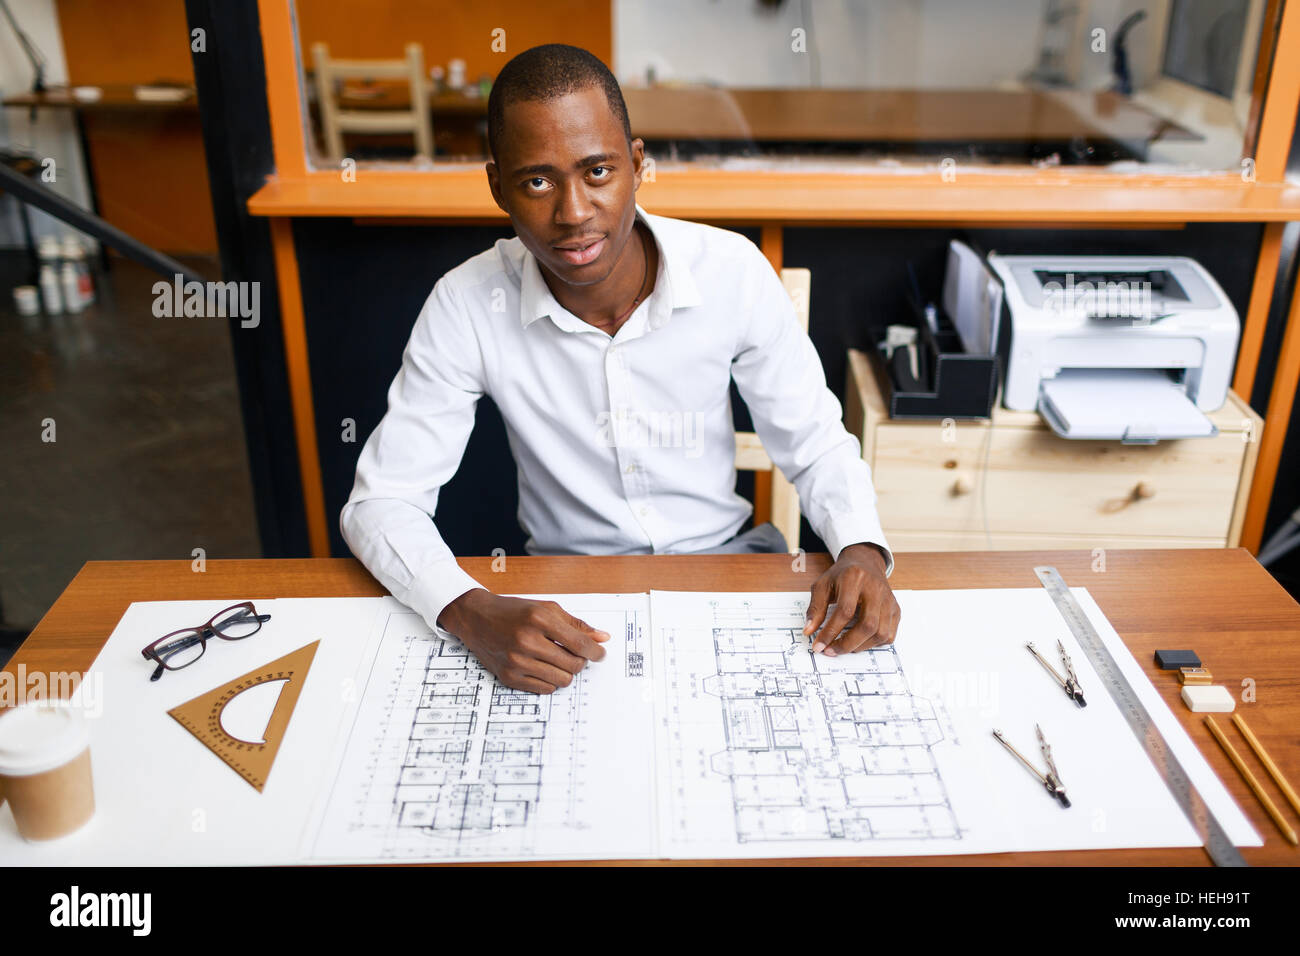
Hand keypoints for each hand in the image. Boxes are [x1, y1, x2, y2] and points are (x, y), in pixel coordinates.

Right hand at [436, 589, 609, 693]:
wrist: (476, 617)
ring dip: (566, 672)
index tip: (600, 654)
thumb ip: (576, 624)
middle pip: (574, 665)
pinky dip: (550, 681)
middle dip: (580, 661)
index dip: (596, 652)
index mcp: (539, 619)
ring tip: (558, 660)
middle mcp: (527, 641)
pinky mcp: (509, 677)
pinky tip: (544, 667)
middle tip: (574, 654)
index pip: (580, 644)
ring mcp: (517, 662)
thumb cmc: (512, 611)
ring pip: (562, 680)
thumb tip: (602, 638)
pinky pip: (545, 689)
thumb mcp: (546, 609)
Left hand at [803, 543, 899, 654]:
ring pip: (881, 633)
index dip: (831, 632)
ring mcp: (889, 600)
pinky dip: (874, 644)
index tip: (819, 645)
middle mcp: (876, 589)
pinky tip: (860, 642)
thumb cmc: (842, 575)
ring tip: (844, 647)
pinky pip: (889, 635)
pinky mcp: (896, 609)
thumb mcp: (822, 585)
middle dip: (847, 644)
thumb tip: (809, 631)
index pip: (845, 611)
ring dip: (861, 646)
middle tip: (831, 651)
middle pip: (867, 625)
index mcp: (855, 578)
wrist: (865, 563)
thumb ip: (815, 608)